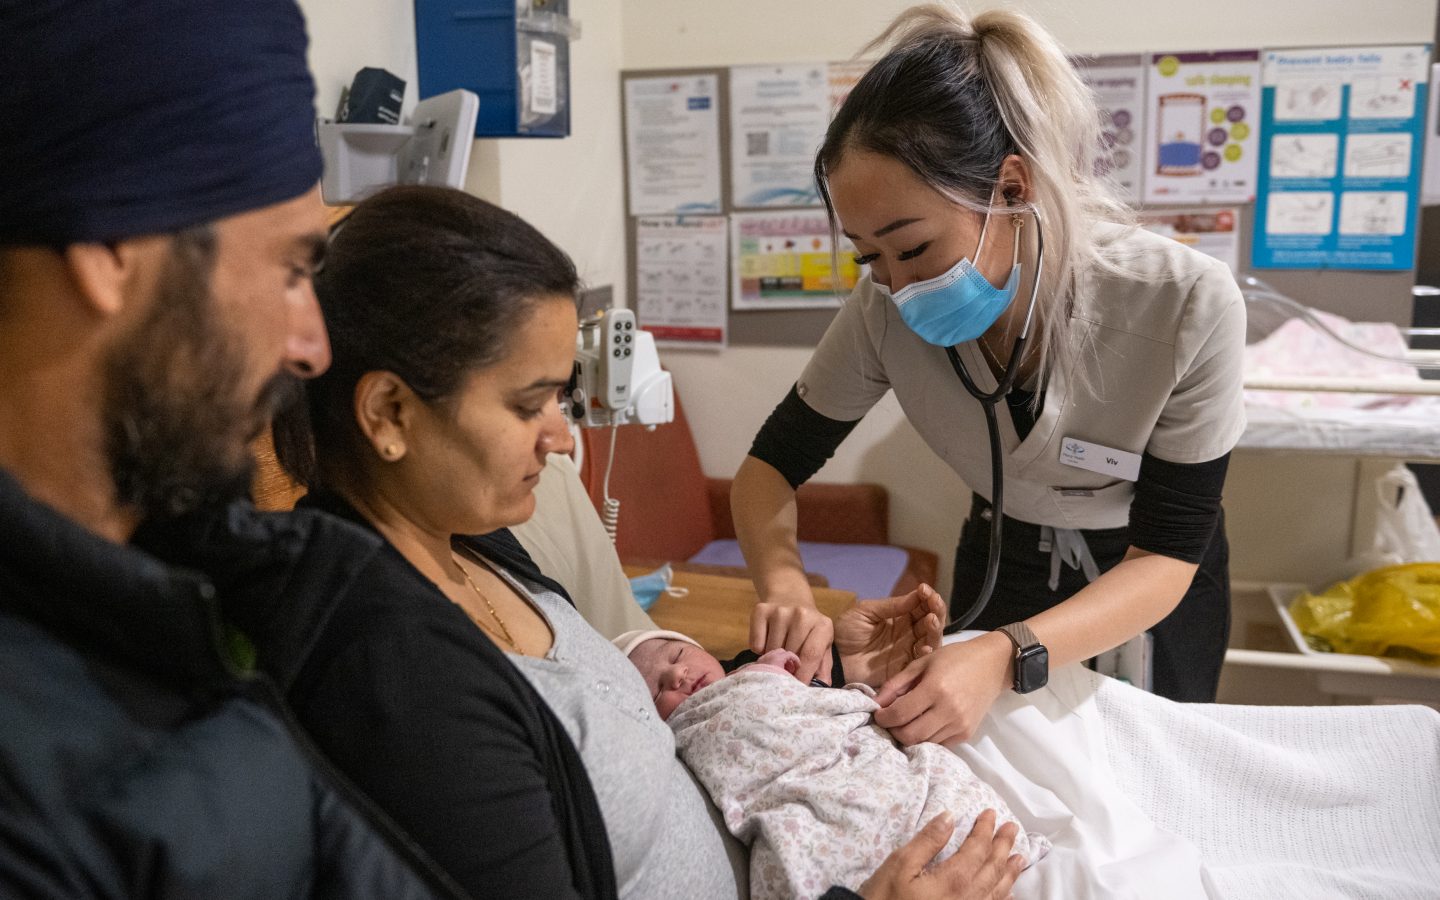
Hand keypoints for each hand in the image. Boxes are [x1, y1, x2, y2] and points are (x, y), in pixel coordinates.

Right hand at [751, 595, 833, 684]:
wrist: (790, 596)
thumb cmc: (808, 628)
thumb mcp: (822, 643)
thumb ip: (823, 666)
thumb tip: (821, 687)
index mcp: (822, 625)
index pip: (811, 654)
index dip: (803, 674)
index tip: (797, 688)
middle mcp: (802, 615)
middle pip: (790, 654)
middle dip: (788, 667)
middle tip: (787, 667)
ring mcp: (780, 611)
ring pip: (771, 650)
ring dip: (773, 658)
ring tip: (779, 651)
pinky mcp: (761, 610)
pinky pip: (756, 644)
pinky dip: (759, 649)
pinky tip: (767, 640)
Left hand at [833, 584, 945, 687]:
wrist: (832, 657)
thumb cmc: (846, 631)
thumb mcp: (866, 612)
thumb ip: (891, 606)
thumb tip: (918, 593)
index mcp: (900, 617)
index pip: (921, 606)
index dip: (926, 597)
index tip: (925, 589)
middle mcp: (908, 634)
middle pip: (930, 622)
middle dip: (935, 610)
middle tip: (933, 603)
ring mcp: (907, 651)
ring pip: (930, 640)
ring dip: (935, 629)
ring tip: (931, 620)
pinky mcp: (904, 669)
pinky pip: (920, 663)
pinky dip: (927, 654)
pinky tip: (926, 646)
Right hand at [859, 809, 1022, 899]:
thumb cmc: (885, 899)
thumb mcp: (900, 865)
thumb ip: (927, 841)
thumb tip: (949, 817)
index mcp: (953, 880)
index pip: (977, 849)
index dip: (985, 829)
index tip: (990, 813)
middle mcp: (968, 898)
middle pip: (992, 868)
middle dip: (1003, 846)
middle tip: (1011, 828)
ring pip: (997, 890)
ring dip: (1009, 871)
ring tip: (1019, 857)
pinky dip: (1002, 897)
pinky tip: (1008, 893)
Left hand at [873, 633, 1013, 745]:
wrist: (992, 665)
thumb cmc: (955, 659)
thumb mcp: (922, 663)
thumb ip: (896, 683)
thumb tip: (876, 702)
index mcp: (935, 688)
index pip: (900, 714)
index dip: (883, 718)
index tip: (878, 713)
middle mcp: (948, 710)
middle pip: (910, 735)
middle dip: (893, 731)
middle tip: (889, 720)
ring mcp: (959, 725)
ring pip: (924, 743)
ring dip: (909, 735)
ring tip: (905, 721)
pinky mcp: (967, 734)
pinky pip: (939, 744)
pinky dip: (927, 737)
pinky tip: (924, 723)